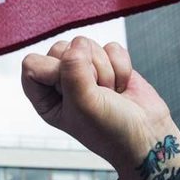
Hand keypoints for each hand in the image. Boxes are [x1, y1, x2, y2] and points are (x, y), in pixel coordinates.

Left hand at [21, 37, 179, 179]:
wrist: (147, 135)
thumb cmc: (111, 131)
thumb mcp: (83, 105)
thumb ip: (72, 72)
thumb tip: (77, 44)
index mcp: (44, 97)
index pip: (32, 64)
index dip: (53, 71)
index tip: (72, 90)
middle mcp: (61, 82)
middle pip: (60, 49)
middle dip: (85, 69)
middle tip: (96, 93)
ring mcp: (86, 71)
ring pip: (86, 44)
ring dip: (105, 70)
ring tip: (110, 93)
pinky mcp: (109, 63)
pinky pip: (111, 47)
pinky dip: (120, 66)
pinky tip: (122, 87)